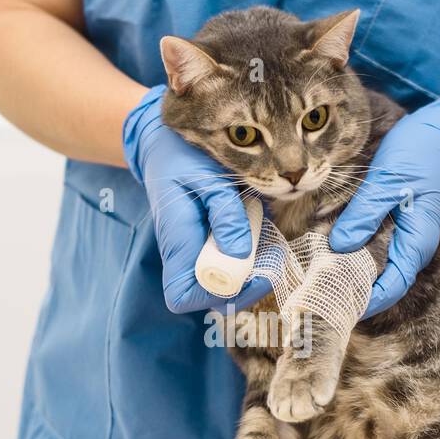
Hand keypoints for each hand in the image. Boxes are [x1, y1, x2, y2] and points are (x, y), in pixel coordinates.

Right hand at [123, 85, 270, 312]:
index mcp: (177, 242)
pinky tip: (264, 230)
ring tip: (273, 243)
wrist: (166, 142)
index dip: (215, 295)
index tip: (246, 273)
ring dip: (255, 269)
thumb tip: (240, 254)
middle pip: (213, 296)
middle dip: (247, 285)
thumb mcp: (207, 178)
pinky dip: (254, 251)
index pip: (183, 296)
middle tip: (273, 258)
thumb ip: (225, 215)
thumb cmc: (182, 156)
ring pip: (228, 281)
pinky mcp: (211, 241)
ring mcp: (198, 250)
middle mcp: (186, 254)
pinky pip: (233, 259)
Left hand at [329, 85, 439, 316]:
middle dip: (352, 291)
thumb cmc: (420, 153)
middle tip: (317, 293)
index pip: (392, 287)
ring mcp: (404, 237)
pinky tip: (329, 250)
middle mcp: (411, 246)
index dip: (366, 302)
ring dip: (350, 272)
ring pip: (375, 267)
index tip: (336, 307)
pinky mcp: (395, 225)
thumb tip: (340, 247)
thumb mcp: (388, 181)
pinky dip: (353, 252)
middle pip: (382, 283)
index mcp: (416, 242)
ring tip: (317, 276)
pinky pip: (372, 248)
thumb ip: (365, 214)